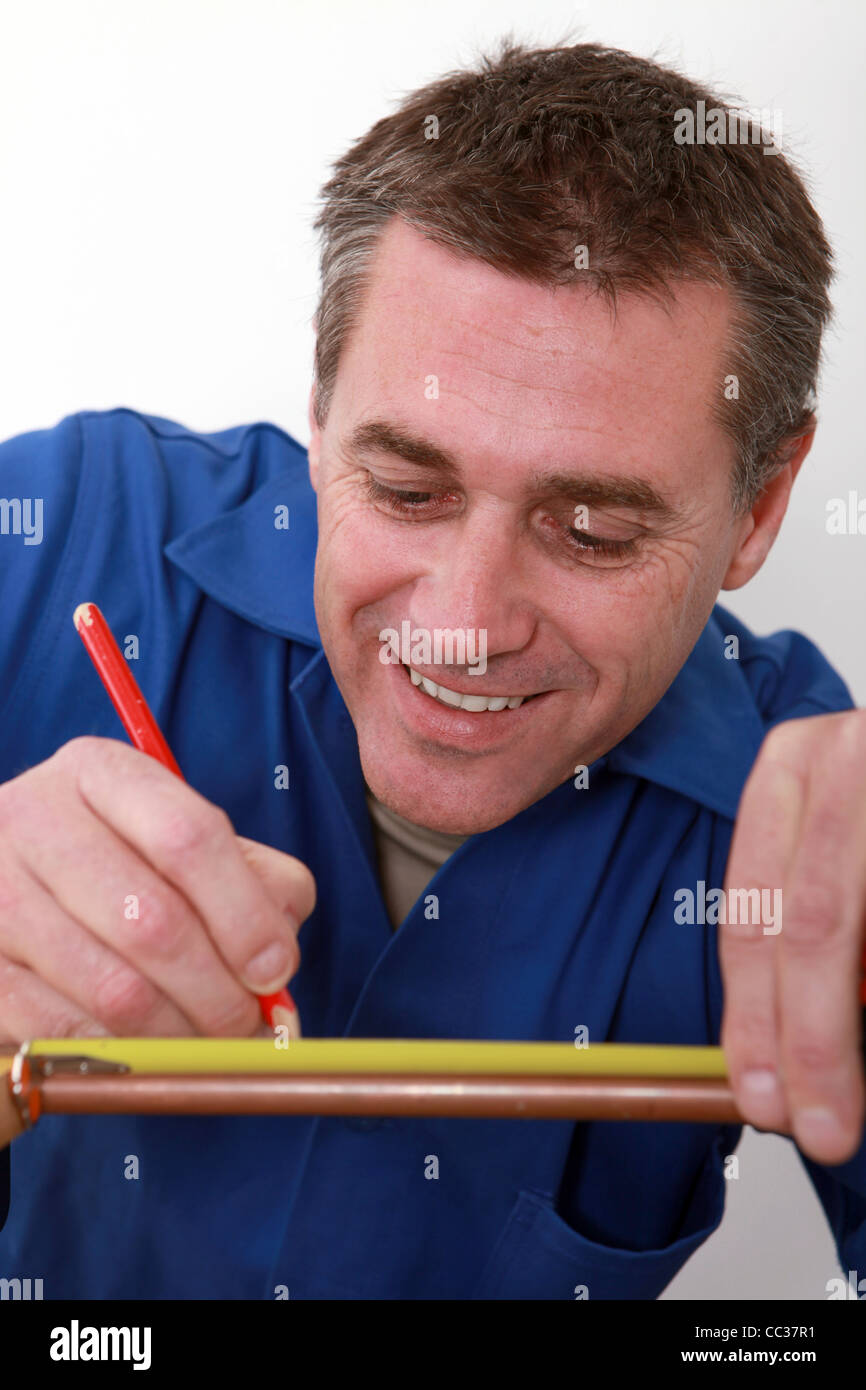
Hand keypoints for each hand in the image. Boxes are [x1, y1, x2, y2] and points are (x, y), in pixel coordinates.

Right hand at [0, 735, 315, 1051]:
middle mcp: (34, 817)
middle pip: (154, 922)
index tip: (275, 970)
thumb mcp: (184, 847)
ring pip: (114, 989)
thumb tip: (276, 966)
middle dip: (218, 993)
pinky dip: (119, 1054)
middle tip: (247, 1028)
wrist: (8, 890)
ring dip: (178, 1034)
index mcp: (100, 773)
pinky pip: (64, 1032)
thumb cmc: (118, 869)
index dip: (245, 915)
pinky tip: (142, 1049)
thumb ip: (254, 883)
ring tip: (203, 1044)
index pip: (189, 837)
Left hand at [720, 710, 865, 1163]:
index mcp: (789, 765)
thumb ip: (803, 918)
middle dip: (813, 1043)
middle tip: (821, 1130)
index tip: (761, 1099)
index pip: (752, 912)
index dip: (752, 1017)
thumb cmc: (864, 811)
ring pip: (856, 928)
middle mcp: (845, 755)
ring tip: (856, 1101)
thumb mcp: (831, 838)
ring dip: (851, 1028)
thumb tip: (776, 1046)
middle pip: (812, 925)